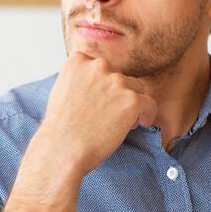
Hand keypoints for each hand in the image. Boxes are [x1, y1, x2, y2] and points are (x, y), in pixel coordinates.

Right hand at [30, 49, 156, 178]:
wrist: (63, 150)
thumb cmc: (60, 127)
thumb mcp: (61, 90)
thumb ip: (80, 79)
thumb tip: (98, 81)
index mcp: (79, 61)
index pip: (101, 67)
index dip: (102, 85)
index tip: (100, 101)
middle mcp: (99, 66)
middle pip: (119, 77)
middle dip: (117, 95)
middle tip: (109, 115)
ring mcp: (116, 82)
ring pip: (136, 89)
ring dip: (130, 104)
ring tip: (119, 123)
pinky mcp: (131, 100)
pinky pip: (150, 104)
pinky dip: (147, 114)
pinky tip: (140, 123)